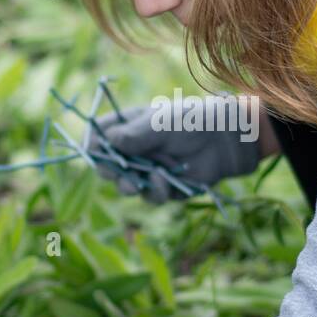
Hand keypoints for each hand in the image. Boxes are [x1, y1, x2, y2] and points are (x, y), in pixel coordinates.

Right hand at [87, 95, 261, 203]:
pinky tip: (163, 182)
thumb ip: (133, 135)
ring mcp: (150, 169)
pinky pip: (152, 196)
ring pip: (127, 186)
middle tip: (112, 173)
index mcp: (130, 127)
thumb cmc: (191, 121)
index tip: (91, 151)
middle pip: (108, 166)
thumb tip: (106, 141)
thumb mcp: (159, 123)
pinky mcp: (165, 187)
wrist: (226, 139)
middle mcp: (137, 150)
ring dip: (128, 186)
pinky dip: (155, 191)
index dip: (93, 145)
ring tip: (133, 185)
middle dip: (108, 171)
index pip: (100, 136)